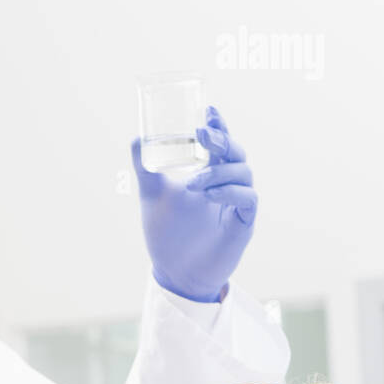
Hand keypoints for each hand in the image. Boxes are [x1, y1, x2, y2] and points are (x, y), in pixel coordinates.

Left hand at [133, 105, 257, 302]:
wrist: (174, 273)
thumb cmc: (168, 235)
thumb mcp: (152, 197)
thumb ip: (145, 168)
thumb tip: (137, 139)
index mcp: (210, 174)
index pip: (220, 143)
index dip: (219, 125)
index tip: (208, 110)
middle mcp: (227, 185)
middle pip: (236, 152)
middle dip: (222, 140)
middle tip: (202, 135)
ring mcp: (237, 204)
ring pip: (243, 173)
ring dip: (218, 172)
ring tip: (193, 184)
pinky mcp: (243, 224)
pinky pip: (247, 199)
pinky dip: (230, 193)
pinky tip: (209, 195)